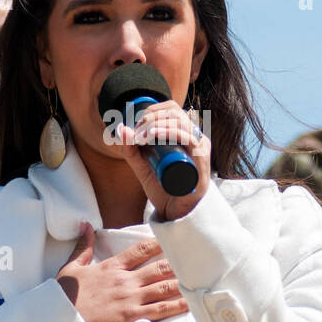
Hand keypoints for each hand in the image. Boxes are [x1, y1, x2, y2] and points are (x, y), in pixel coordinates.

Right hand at [55, 223, 188, 321]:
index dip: (159, 243)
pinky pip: (160, 310)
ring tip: (200, 278)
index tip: (173, 237)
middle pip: (159, 267)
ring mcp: (130, 298)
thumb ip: (83, 246)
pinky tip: (191, 302)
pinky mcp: (132, 316)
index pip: (140, 250)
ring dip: (183, 282)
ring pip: (164, 287)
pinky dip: (178, 305)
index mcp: (111, 267)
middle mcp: (125, 280)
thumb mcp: (71, 268)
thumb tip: (85, 224)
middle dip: (178, 262)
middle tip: (195, 258)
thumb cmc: (64, 298)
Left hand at [117, 102, 211, 221]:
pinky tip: (154, 134)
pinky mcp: (201, 160)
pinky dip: (170, 132)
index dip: (152, 109)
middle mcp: (194, 137)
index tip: (135, 122)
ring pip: (180, 122)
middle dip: (151, 116)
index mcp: (184, 134)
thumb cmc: (162, 188)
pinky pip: (190, 138)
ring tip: (141, 136)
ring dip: (156, 123)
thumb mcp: (141, 167)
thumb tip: (120, 128)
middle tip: (136, 130)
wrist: (174, 213)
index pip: (171, 109)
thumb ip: (131, 150)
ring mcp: (200, 148)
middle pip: (175, 112)